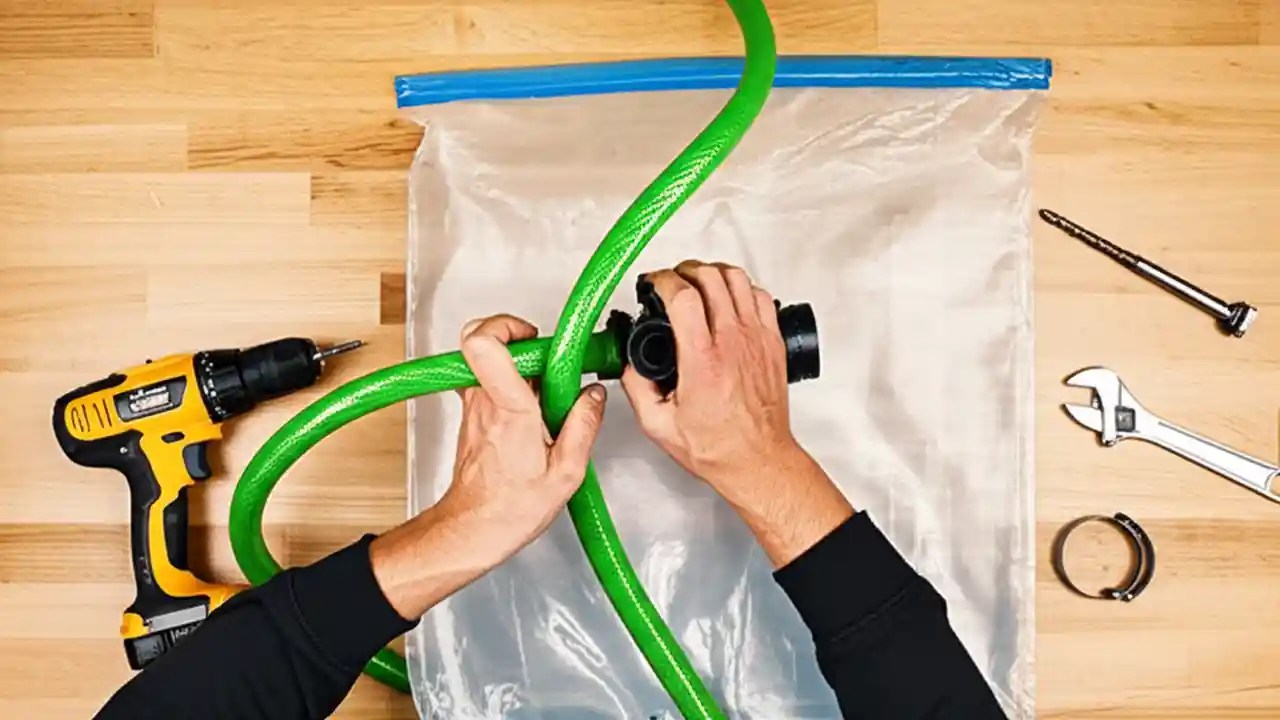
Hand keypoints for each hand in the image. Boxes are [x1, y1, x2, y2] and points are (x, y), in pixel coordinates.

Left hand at [371, 314, 606, 618]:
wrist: (473, 529)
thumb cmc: (510, 508)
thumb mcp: (566, 473)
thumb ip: (583, 426)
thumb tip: (593, 397)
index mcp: (508, 409)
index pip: (482, 343)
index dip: (508, 326)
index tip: (538, 337)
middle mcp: (484, 401)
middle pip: (480, 338)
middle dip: (515, 334)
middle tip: (544, 355)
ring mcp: (473, 406)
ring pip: (485, 359)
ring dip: (516, 361)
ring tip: (546, 388)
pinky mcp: (471, 415)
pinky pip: (487, 381)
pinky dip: (510, 381)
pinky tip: (532, 405)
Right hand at [621, 261, 851, 566]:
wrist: (757, 459)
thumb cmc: (718, 447)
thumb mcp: (658, 425)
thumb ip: (637, 387)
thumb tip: (630, 362)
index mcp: (703, 361)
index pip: (684, 296)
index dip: (663, 280)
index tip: (654, 284)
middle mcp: (733, 344)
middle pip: (712, 278)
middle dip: (685, 271)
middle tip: (672, 282)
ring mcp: (757, 340)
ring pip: (739, 280)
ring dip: (714, 274)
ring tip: (698, 283)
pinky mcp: (773, 343)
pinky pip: (761, 296)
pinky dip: (742, 288)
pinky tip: (729, 298)